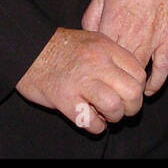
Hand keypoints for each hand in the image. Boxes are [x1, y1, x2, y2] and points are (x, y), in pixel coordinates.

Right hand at [15, 27, 145, 133]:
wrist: (28, 50)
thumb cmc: (60, 48)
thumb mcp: (92, 40)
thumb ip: (113, 56)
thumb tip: (132, 78)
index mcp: (106, 48)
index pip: (139, 73)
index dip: (139, 88)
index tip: (129, 93)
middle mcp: (97, 64)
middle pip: (132, 92)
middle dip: (132, 107)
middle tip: (122, 108)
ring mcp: (81, 82)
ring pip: (114, 107)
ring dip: (114, 117)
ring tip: (105, 114)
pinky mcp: (65, 99)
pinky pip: (91, 122)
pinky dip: (95, 126)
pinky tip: (90, 119)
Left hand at [82, 0, 167, 95]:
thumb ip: (91, 18)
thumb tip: (86, 37)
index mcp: (111, 25)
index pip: (98, 59)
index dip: (91, 72)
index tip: (87, 79)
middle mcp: (131, 37)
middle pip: (117, 72)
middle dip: (109, 84)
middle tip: (102, 94)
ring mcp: (152, 41)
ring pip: (138, 74)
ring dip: (130, 87)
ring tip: (121, 96)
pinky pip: (163, 68)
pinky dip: (156, 83)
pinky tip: (148, 90)